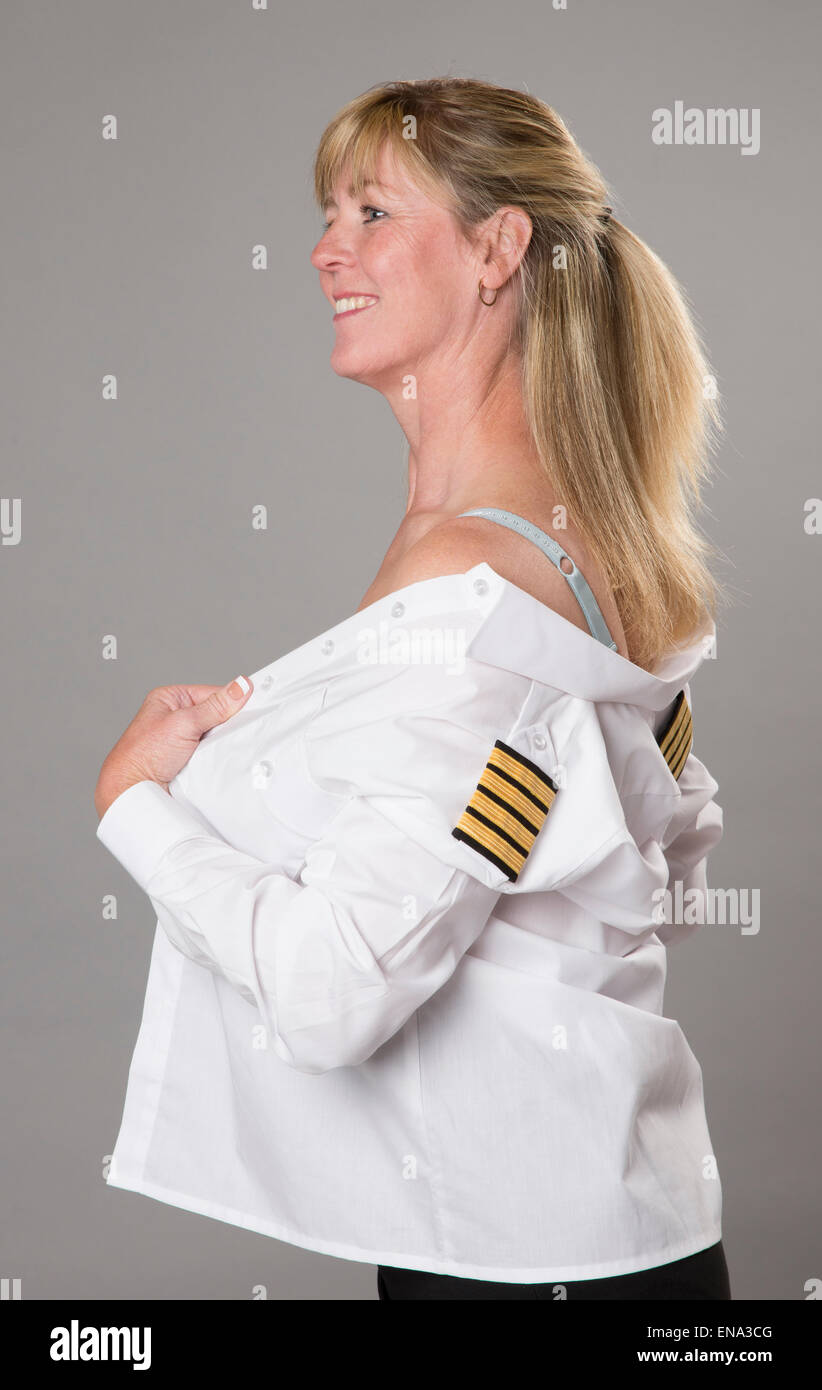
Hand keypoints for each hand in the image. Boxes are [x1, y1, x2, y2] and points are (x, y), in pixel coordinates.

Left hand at [94, 676, 253, 818]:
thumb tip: (240, 686)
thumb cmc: (144, 755)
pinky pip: (211, 753)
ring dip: (221, 743)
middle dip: (225, 725)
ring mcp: (181, 740)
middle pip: (215, 715)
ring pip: (214, 736)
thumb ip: (215, 706)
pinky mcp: (186, 759)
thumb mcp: (184, 723)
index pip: (211, 693)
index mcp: (170, 699)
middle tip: (235, 732)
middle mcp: (175, 717)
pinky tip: (219, 760)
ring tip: (222, 748)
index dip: (231, 701)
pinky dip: (217, 757)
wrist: (132, 792)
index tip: (252, 707)